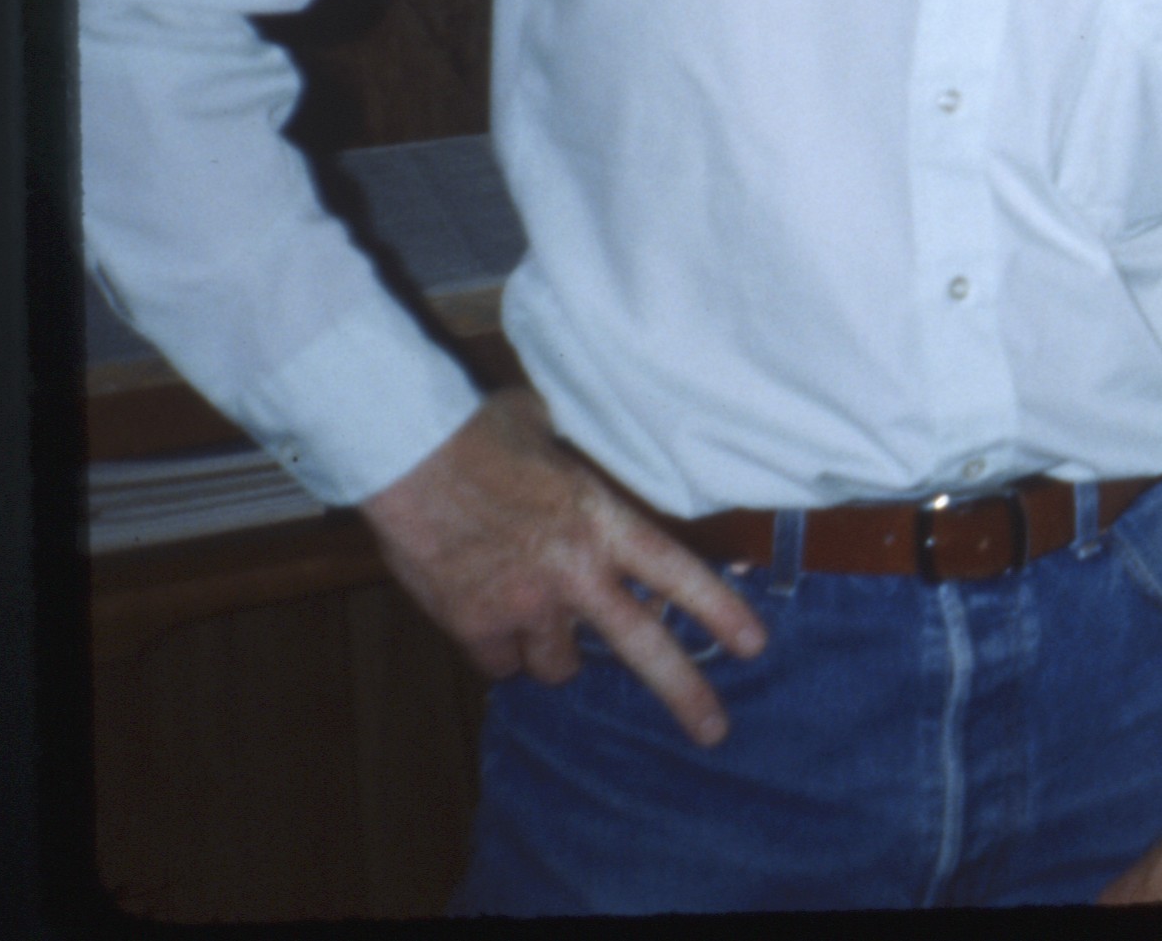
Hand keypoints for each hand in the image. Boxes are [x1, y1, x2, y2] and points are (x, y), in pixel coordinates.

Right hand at [357, 389, 764, 746]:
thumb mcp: (555, 438)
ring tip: (537, 616)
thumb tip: (579, 463)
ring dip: (553, 650)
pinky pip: (500, 663)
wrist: (407, 455)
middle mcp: (575, 573)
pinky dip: (497, 649)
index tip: (753, 645)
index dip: (718, 611)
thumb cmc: (480, 431)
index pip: (677, 573)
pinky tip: (484, 616)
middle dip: (684, 693)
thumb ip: (579, 471)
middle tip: (714, 729)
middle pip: (642, 647)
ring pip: (557, 664)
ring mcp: (525, 605)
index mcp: (603, 522)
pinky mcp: (475, 625)